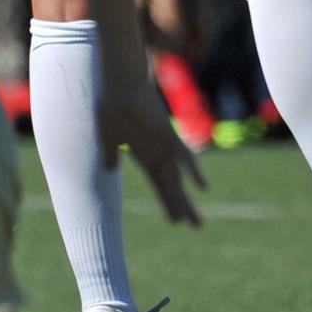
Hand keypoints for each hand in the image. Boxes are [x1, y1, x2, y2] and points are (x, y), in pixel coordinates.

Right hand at [98, 79, 205, 226]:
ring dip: (185, 201)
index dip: (168, 202)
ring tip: (197, 222)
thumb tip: (108, 169)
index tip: (176, 220)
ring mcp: (165, 145)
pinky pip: (184, 156)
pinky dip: (193, 172)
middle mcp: (158, 153)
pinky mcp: (168, 134)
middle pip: (173, 186)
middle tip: (197, 226)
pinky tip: (203, 188)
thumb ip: (110, 154)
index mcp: (145, 156)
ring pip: (178, 180)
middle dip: (182, 207)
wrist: (118, 84)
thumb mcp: (107, 137)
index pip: (160, 184)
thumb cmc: (111, 107)